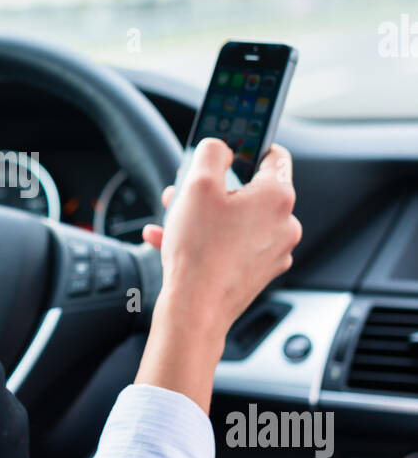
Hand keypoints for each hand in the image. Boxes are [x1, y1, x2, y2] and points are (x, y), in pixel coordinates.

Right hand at [141, 139, 301, 337]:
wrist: (196, 310)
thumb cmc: (199, 251)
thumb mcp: (197, 184)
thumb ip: (211, 152)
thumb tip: (220, 148)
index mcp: (278, 196)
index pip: (273, 154)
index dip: (247, 146)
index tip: (228, 148)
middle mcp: (284, 224)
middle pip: (250, 190)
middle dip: (215, 187)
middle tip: (187, 188)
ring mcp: (274, 251)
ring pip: (238, 219)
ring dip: (205, 214)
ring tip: (173, 218)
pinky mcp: (258, 272)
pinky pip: (234, 245)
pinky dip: (208, 239)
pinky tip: (174, 241)